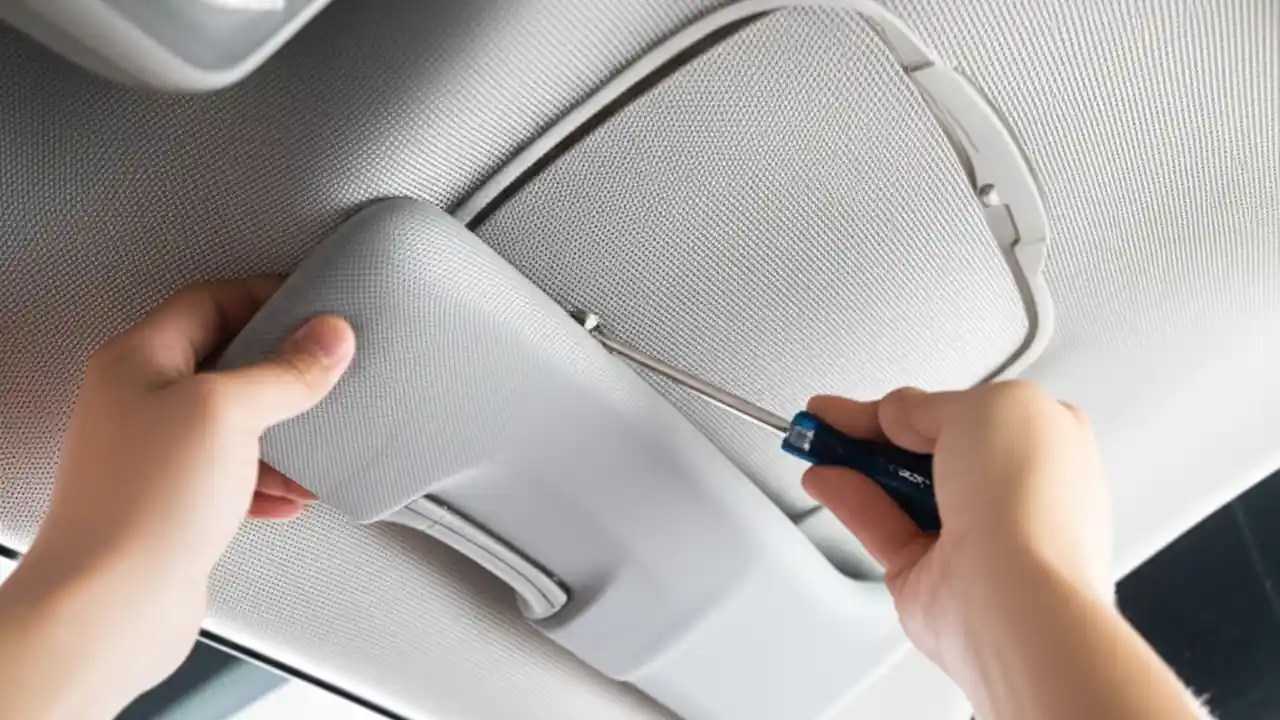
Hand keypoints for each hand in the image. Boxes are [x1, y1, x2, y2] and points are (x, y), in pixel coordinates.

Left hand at [17, 277, 353, 697]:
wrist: (111, 607)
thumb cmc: (140, 508)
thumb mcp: (229, 413)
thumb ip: (285, 371)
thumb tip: (327, 338)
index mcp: (139, 359)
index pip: (212, 299)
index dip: (267, 295)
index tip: (314, 305)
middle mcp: (140, 400)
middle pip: (225, 359)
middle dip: (281, 368)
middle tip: (323, 368)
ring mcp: (155, 453)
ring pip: (234, 421)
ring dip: (282, 430)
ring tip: (314, 439)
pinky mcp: (173, 501)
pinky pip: (233, 473)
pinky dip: (269, 477)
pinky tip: (292, 491)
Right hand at [803, 383, 1111, 684]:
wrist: (1016, 597)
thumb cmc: (1030, 503)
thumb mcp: (981, 408)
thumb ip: (927, 405)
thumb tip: (894, 415)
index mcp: (1045, 444)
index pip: (968, 413)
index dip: (915, 404)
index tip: (869, 400)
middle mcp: (1012, 493)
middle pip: (928, 451)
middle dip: (876, 432)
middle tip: (831, 418)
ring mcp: (972, 536)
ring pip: (900, 488)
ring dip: (856, 463)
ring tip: (816, 444)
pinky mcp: (930, 572)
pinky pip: (883, 525)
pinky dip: (850, 499)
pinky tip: (824, 477)